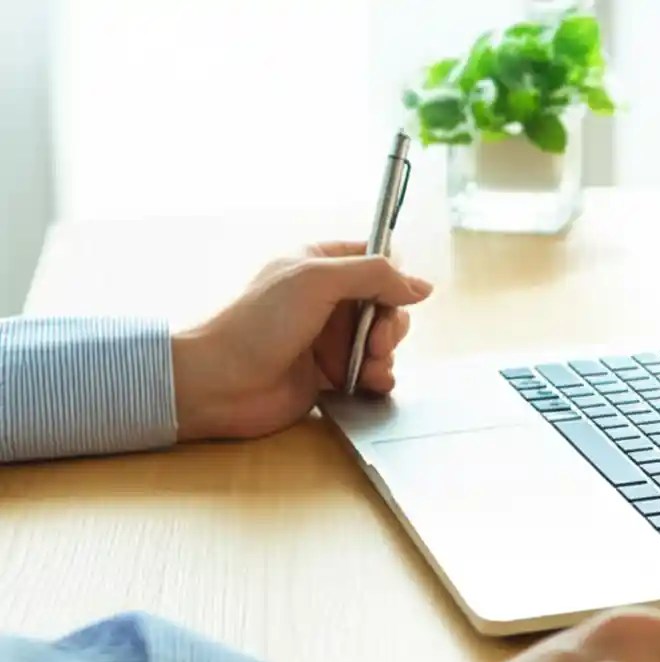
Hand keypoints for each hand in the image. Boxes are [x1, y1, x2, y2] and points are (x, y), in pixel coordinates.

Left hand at [172, 242, 432, 440]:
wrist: (221, 384)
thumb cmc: (260, 323)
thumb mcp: (318, 281)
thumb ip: (375, 275)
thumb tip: (422, 287)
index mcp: (321, 265)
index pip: (377, 261)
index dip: (392, 279)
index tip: (390, 298)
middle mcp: (328, 300)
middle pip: (387, 305)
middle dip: (389, 326)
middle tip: (375, 344)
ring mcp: (329, 339)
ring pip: (384, 341)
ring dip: (385, 356)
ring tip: (368, 370)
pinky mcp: (330, 374)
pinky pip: (372, 373)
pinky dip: (378, 379)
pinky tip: (369, 385)